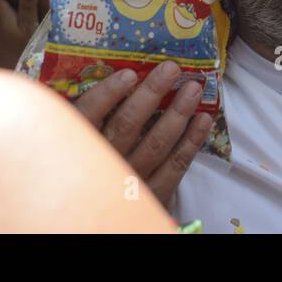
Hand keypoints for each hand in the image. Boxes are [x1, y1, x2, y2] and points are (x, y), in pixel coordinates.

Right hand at [74, 60, 213, 206]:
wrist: (107, 213)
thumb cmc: (92, 164)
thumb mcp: (78, 141)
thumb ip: (84, 114)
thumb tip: (100, 73)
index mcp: (79, 145)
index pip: (88, 116)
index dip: (108, 94)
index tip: (129, 74)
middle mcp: (105, 163)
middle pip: (128, 125)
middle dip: (152, 93)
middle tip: (172, 68)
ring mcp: (131, 180)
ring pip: (156, 143)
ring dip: (178, 112)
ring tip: (193, 89)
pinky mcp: (154, 194)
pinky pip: (176, 166)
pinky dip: (192, 141)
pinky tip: (203, 119)